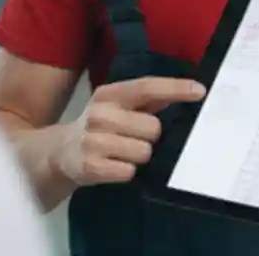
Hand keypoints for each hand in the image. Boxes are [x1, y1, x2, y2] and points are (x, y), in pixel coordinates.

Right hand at [54, 77, 205, 186]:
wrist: (59, 152)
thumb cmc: (100, 128)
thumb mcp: (119, 108)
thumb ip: (150, 100)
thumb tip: (188, 91)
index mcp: (109, 95)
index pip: (146, 87)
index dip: (174, 88)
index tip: (200, 91)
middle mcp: (99, 114)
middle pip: (153, 127)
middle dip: (150, 137)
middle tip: (132, 139)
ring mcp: (92, 140)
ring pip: (144, 152)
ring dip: (138, 157)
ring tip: (121, 154)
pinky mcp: (90, 165)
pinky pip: (128, 171)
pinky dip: (126, 172)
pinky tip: (113, 166)